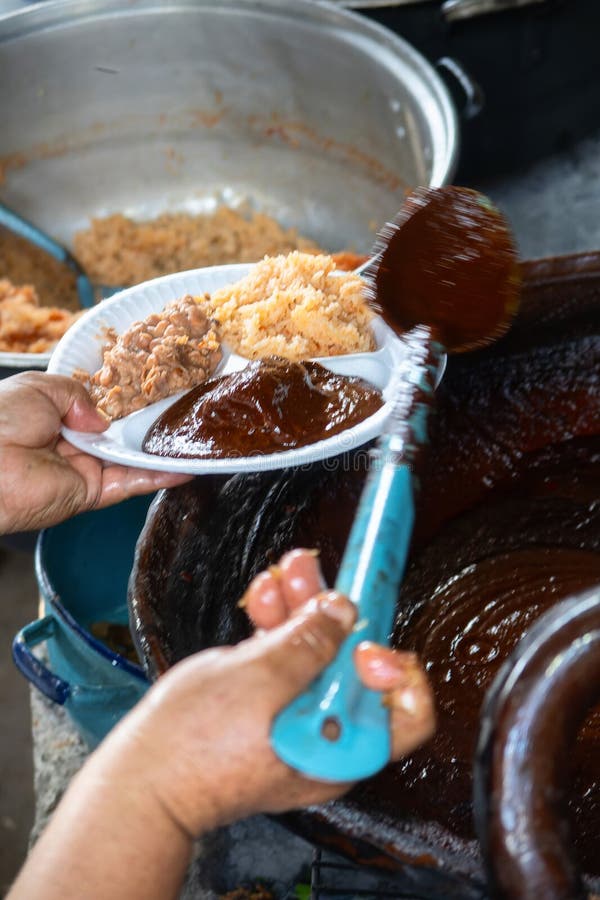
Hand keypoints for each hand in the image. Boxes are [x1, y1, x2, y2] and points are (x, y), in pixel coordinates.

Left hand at [0, 371, 190, 532]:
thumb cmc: (0, 421)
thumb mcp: (40, 387)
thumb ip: (77, 394)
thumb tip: (103, 420)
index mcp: (53, 416)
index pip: (96, 412)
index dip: (123, 404)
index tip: (153, 393)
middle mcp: (70, 444)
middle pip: (117, 437)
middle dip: (146, 427)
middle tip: (179, 414)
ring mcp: (82, 470)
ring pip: (129, 461)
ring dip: (159, 452)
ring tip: (191, 440)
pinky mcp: (90, 494)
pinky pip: (129, 484)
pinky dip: (157, 477)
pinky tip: (182, 468)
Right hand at [103, 549, 434, 837]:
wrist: (139, 782)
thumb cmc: (194, 751)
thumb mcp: (260, 682)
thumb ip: (308, 644)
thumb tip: (344, 612)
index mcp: (341, 749)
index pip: (406, 715)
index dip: (398, 670)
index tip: (368, 637)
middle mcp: (327, 738)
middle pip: (354, 670)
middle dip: (337, 616)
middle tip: (323, 576)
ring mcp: (295, 722)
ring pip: (316, 658)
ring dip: (303, 609)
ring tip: (288, 570)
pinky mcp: (265, 709)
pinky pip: (284, 665)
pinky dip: (277, 630)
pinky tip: (265, 597)